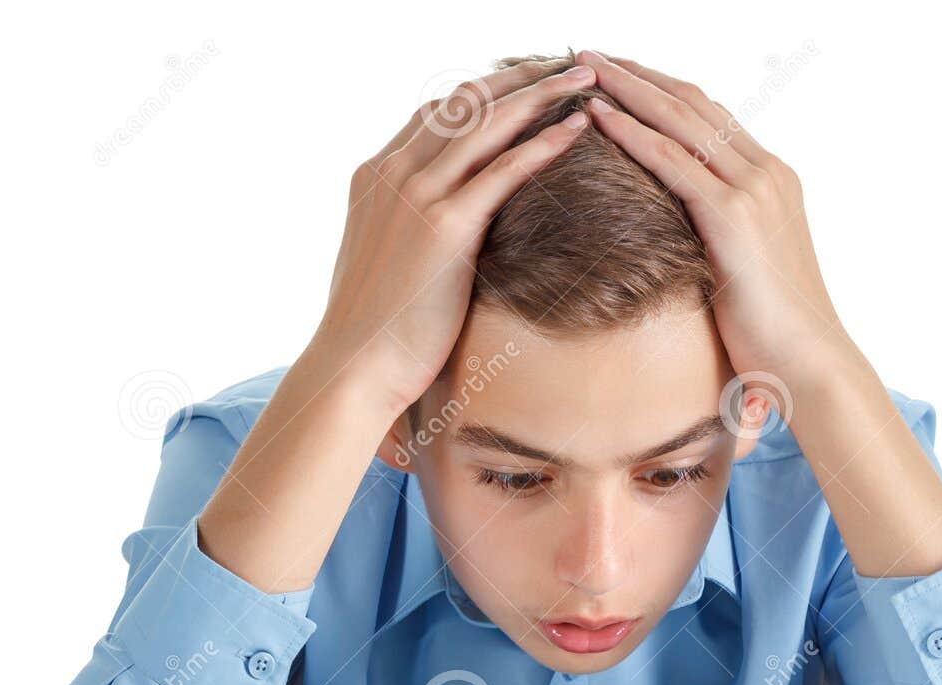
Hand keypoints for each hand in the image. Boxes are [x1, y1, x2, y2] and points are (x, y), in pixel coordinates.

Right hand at [313, 61, 597, 416]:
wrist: (355, 366)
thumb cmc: (376, 329)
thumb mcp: (385, 260)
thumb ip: (407, 227)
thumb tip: (439, 229)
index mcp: (376, 175)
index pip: (437, 111)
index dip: (486, 89)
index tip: (527, 80)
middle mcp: (393, 173)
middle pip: (464, 100)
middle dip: (520, 75)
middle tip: (567, 61)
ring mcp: (416, 196)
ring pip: (486, 122)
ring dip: (541, 94)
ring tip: (585, 79)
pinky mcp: (444, 227)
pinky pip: (502, 171)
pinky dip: (542, 143)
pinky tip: (576, 129)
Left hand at [579, 50, 856, 396]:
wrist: (811, 360)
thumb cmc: (775, 332)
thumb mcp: (746, 271)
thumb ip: (718, 241)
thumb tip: (681, 244)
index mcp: (772, 180)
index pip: (710, 117)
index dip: (662, 90)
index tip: (621, 76)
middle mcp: (766, 172)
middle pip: (693, 103)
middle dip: (639, 74)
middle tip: (592, 55)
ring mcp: (753, 189)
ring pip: (680, 118)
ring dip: (627, 88)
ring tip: (584, 68)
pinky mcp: (733, 216)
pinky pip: (672, 160)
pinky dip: (631, 132)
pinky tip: (596, 116)